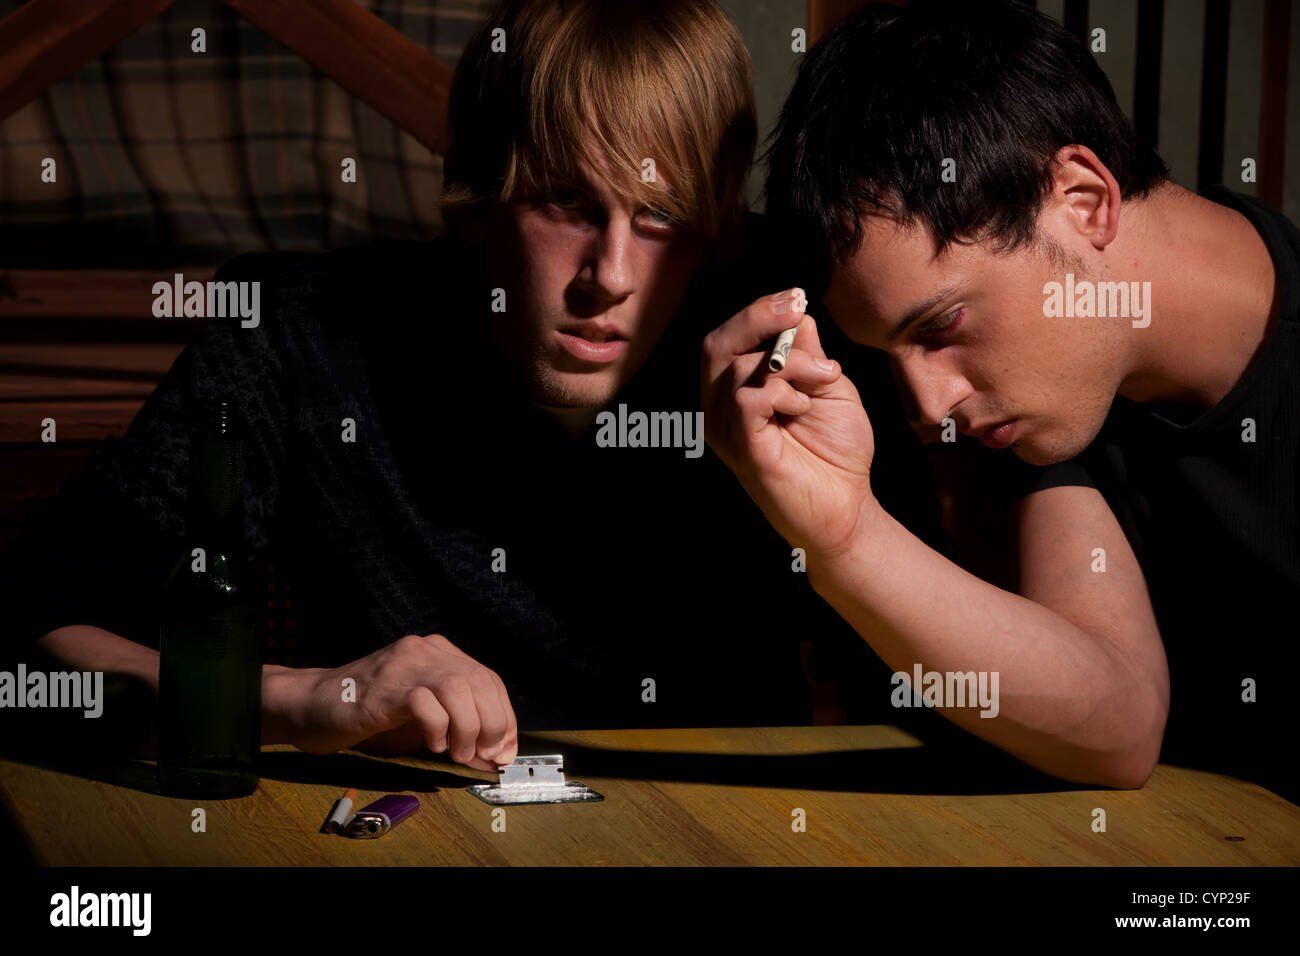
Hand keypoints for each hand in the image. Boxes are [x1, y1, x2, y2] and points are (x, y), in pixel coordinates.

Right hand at [266, 633, 517, 769]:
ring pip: (459, 686)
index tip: (503, 748)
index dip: (503, 716)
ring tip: (456, 751)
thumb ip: (457, 730)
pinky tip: (430, 744)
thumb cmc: (366, 715)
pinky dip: (437, 727)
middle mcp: (424, 651)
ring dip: (467, 726)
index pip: (488, 679)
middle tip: (483, 754)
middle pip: (480, 681)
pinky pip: (425, 702)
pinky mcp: (383, 687)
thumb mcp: (420, 719)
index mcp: (437, 653)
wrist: (310, 706)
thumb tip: (492, 758)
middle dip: (492, 723)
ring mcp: (403, 665)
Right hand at [701, 289, 876, 557]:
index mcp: (736, 390)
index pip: (728, 338)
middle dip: (757, 318)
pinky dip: (780, 392)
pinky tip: (804, 407)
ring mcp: (726, 431)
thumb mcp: (829, 388)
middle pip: (716, 345)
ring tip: (823, 381)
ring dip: (788, 364)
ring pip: (736, 369)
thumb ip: (808, 354)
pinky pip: (746, 401)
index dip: (758, 311)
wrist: (847, 507)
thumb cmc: (836, 452)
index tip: (797, 297)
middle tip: (796, 308)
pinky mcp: (740, 450)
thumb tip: (798, 314)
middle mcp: (721, 408)